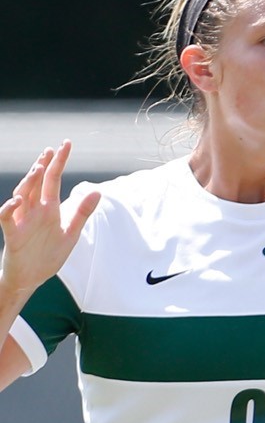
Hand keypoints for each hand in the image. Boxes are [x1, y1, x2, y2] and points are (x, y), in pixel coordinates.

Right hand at [0, 142, 99, 290]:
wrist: (31, 277)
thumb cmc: (48, 254)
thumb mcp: (70, 233)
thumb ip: (82, 213)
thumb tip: (97, 191)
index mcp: (49, 208)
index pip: (53, 180)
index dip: (59, 162)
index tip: (66, 144)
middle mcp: (34, 210)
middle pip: (37, 183)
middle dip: (43, 166)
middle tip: (50, 150)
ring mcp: (22, 220)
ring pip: (21, 195)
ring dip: (29, 182)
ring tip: (38, 168)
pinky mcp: (12, 234)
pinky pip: (7, 218)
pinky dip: (10, 208)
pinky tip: (19, 200)